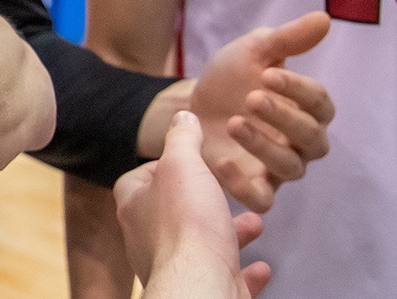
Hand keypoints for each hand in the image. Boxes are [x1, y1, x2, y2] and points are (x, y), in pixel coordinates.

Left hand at [115, 111, 271, 298]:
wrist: (199, 286)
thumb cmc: (188, 226)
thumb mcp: (183, 165)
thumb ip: (182, 139)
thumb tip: (181, 115)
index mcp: (134, 205)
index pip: (142, 176)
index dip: (168, 165)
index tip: (194, 161)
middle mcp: (146, 238)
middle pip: (176, 212)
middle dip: (206, 201)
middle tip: (229, 193)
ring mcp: (172, 267)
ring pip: (202, 245)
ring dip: (231, 233)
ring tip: (256, 222)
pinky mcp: (201, 288)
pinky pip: (222, 277)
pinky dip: (243, 270)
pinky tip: (262, 266)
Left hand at [188, 12, 333, 212]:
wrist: (191, 104)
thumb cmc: (232, 78)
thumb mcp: (254, 52)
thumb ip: (288, 39)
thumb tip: (324, 18)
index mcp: (309, 109)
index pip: (320, 103)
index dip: (298, 89)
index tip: (268, 73)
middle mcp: (301, 143)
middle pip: (312, 139)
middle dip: (284, 117)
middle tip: (251, 97)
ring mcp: (278, 168)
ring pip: (290, 169)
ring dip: (264, 146)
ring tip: (234, 122)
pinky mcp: (252, 186)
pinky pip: (262, 198)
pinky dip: (244, 186)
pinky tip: (221, 162)